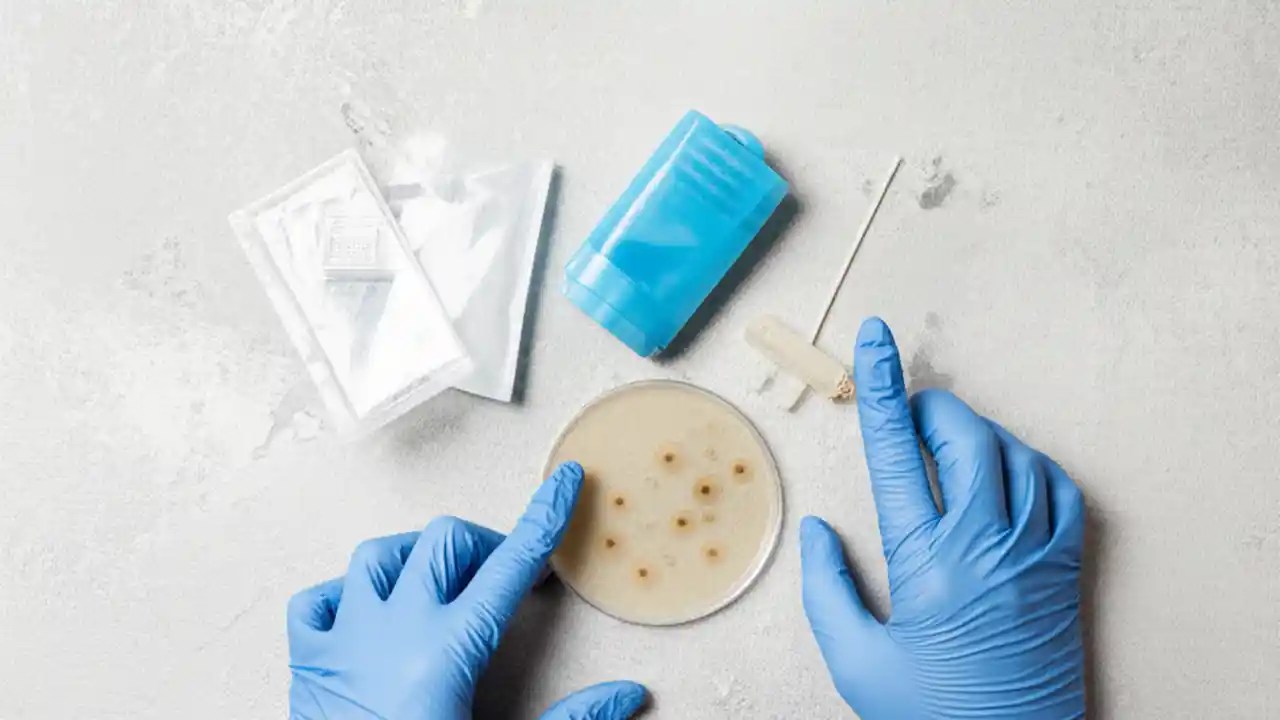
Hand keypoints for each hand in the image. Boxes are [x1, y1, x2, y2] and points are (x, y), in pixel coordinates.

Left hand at [287, 462, 647, 719]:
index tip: (564, 484)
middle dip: (485, 544)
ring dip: (416, 557)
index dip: (545, 516)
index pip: (511, 563)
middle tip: (508, 570)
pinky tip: (368, 609)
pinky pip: (316, 600)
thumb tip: (627, 695)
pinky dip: (345, 592)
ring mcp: (345, 641)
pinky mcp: (308, 663)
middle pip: (445, 542)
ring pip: (378, 556)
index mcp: (450, 651)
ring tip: (442, 580)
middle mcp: (394, 631)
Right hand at [801, 318, 1085, 718]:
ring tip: (949, 446)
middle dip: (932, 408)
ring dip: (979, 435)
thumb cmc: (933, 715)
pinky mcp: (1065, 570)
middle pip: (965, 437)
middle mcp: (985, 543)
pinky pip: (1061, 492)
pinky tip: (1010, 474)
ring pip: (1015, 455)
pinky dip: (1033, 467)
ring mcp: (1034, 553)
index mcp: (927, 560)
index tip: (875, 338)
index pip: (895, 450)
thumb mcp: (858, 661)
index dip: (880, 387)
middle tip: (909, 413)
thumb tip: (815, 531)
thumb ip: (828, 589)